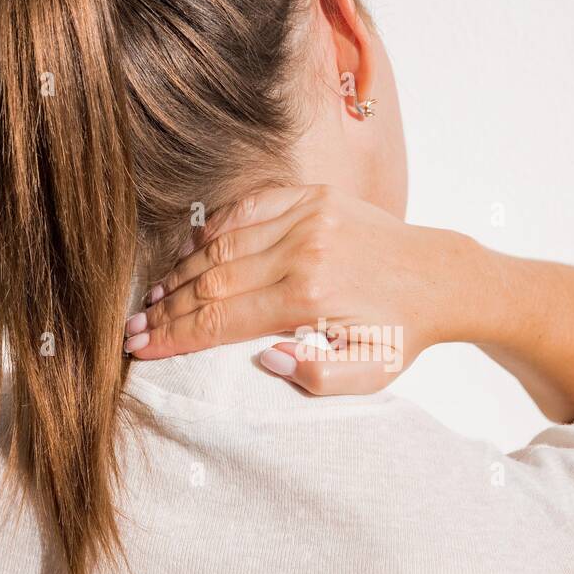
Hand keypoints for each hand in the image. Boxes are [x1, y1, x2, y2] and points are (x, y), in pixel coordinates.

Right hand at [123, 185, 477, 394]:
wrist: (439, 276)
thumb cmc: (400, 331)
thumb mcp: (370, 373)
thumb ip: (316, 377)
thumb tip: (265, 358)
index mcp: (311, 297)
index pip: (223, 318)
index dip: (176, 336)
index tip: (141, 348)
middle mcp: (303, 249)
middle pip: (213, 280)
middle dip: (167, 309)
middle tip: (134, 327)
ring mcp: (307, 216)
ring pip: (223, 242)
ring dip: (182, 272)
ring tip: (154, 298)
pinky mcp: (312, 196)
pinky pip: (247, 209)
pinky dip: (213, 230)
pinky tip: (190, 252)